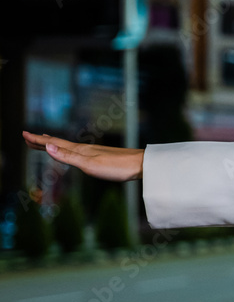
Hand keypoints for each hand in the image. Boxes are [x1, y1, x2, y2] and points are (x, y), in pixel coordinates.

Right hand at [22, 131, 143, 181]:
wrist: (141, 166)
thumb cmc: (117, 167)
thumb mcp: (89, 164)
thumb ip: (68, 156)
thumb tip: (47, 145)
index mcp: (80, 151)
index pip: (54, 143)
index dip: (38, 140)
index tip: (24, 134)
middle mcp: (85, 149)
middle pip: (60, 143)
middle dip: (43, 141)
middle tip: (28, 137)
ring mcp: (94, 152)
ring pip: (69, 147)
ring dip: (55, 144)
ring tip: (46, 141)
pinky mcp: (102, 157)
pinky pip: (79, 152)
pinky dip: (69, 150)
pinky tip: (74, 152)